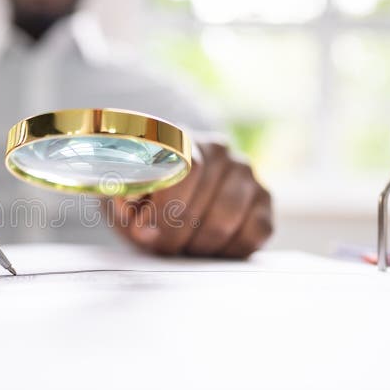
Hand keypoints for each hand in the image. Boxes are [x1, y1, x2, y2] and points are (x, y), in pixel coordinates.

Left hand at [107, 142, 272, 257]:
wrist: (167, 203)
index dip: (166, 205)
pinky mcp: (264, 201)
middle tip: (160, 243)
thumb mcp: (124, 198)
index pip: (187, 169)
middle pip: (203, 201)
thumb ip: (127, 204)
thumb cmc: (143, 200)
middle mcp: (220, 150)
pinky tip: (209, 246)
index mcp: (182, 140)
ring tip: (183, 244)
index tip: (146, 229)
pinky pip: (253, 234)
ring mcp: (246, 174)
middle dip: (176, 233)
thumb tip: (143, 225)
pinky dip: (227, 250)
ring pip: (226, 220)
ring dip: (199, 244)